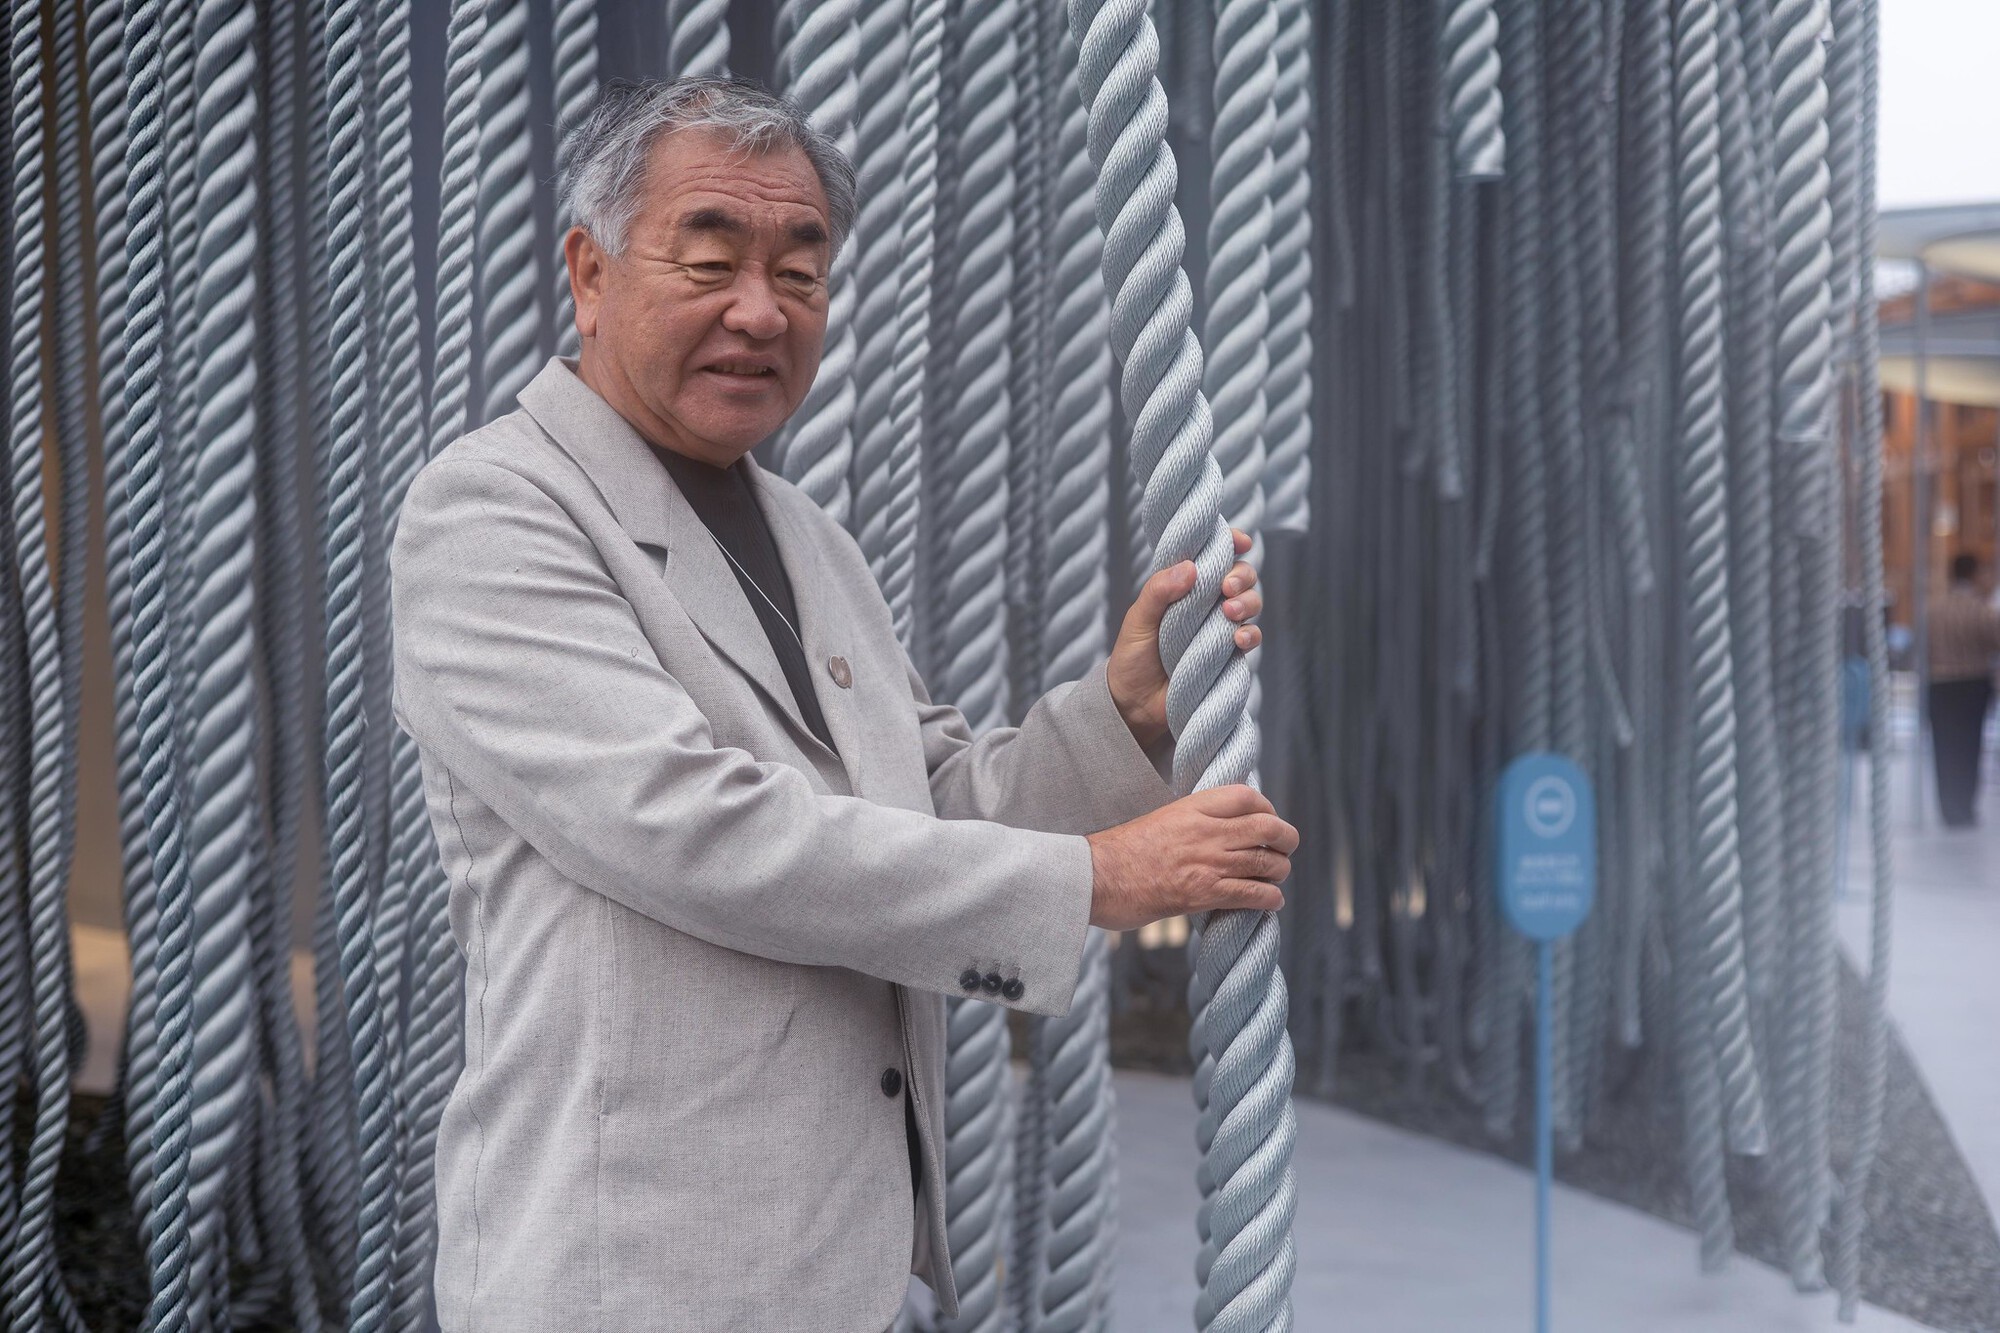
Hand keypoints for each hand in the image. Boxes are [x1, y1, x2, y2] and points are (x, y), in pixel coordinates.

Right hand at [1084, 785, 1296, 931]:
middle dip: (1286, 840)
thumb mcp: (1161, 820)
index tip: (1268, 820)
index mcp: (1192, 807)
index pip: (1247, 797)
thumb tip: (1221, 829)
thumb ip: (1192, 821)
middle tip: (1286, 849)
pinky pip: (1253, 894)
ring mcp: (1206, 862)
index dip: (1268, 808)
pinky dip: (1269, 899)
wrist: (1095, 877)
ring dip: (1279, 871)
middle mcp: (1205, 830)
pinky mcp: (1203, 893)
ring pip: (1266, 862)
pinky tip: (1270, 902)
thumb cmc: (1121, 852)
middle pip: (1267, 827)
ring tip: (1277, 877)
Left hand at [1107, 528, 1261, 748]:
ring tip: (1230, 613)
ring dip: (1248, 602)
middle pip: (1240, 576)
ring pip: (1251, 603)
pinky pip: (1251, 637)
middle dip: (1242, 575)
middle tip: (1227, 587)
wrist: (1134, 705)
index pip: (1213, 556)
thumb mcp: (1137, 619)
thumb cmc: (1132, 656)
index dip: (1231, 544)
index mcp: (1183, 585)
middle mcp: (1206, 603)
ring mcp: (1219, 628)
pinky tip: (1238, 640)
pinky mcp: (1228, 654)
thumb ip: (1158, 591)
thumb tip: (1191, 567)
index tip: (1239, 541)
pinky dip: (1250, 634)